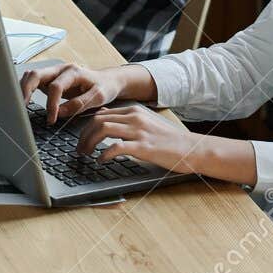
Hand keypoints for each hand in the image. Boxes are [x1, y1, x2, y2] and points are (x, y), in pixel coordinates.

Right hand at [20, 60, 130, 122]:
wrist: (108, 80)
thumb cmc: (105, 87)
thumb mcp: (98, 97)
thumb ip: (79, 104)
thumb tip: (60, 112)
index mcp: (73, 71)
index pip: (55, 87)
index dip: (52, 104)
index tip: (52, 119)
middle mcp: (60, 69)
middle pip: (36, 74)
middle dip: (26, 91)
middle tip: (22, 107)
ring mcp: (54, 73)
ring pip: (31, 76)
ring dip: (23, 89)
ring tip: (20, 105)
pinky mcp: (50, 79)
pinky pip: (33, 82)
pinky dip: (26, 90)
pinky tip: (24, 101)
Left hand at [76, 104, 200, 174]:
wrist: (192, 148)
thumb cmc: (169, 139)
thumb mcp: (146, 122)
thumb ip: (126, 119)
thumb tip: (104, 115)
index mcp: (134, 111)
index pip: (101, 114)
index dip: (86, 126)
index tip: (81, 138)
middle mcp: (134, 117)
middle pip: (98, 120)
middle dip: (83, 135)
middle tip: (79, 148)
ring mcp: (139, 131)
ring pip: (103, 129)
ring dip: (89, 143)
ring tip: (86, 154)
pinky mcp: (144, 147)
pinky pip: (116, 147)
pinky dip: (104, 154)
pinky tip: (101, 161)